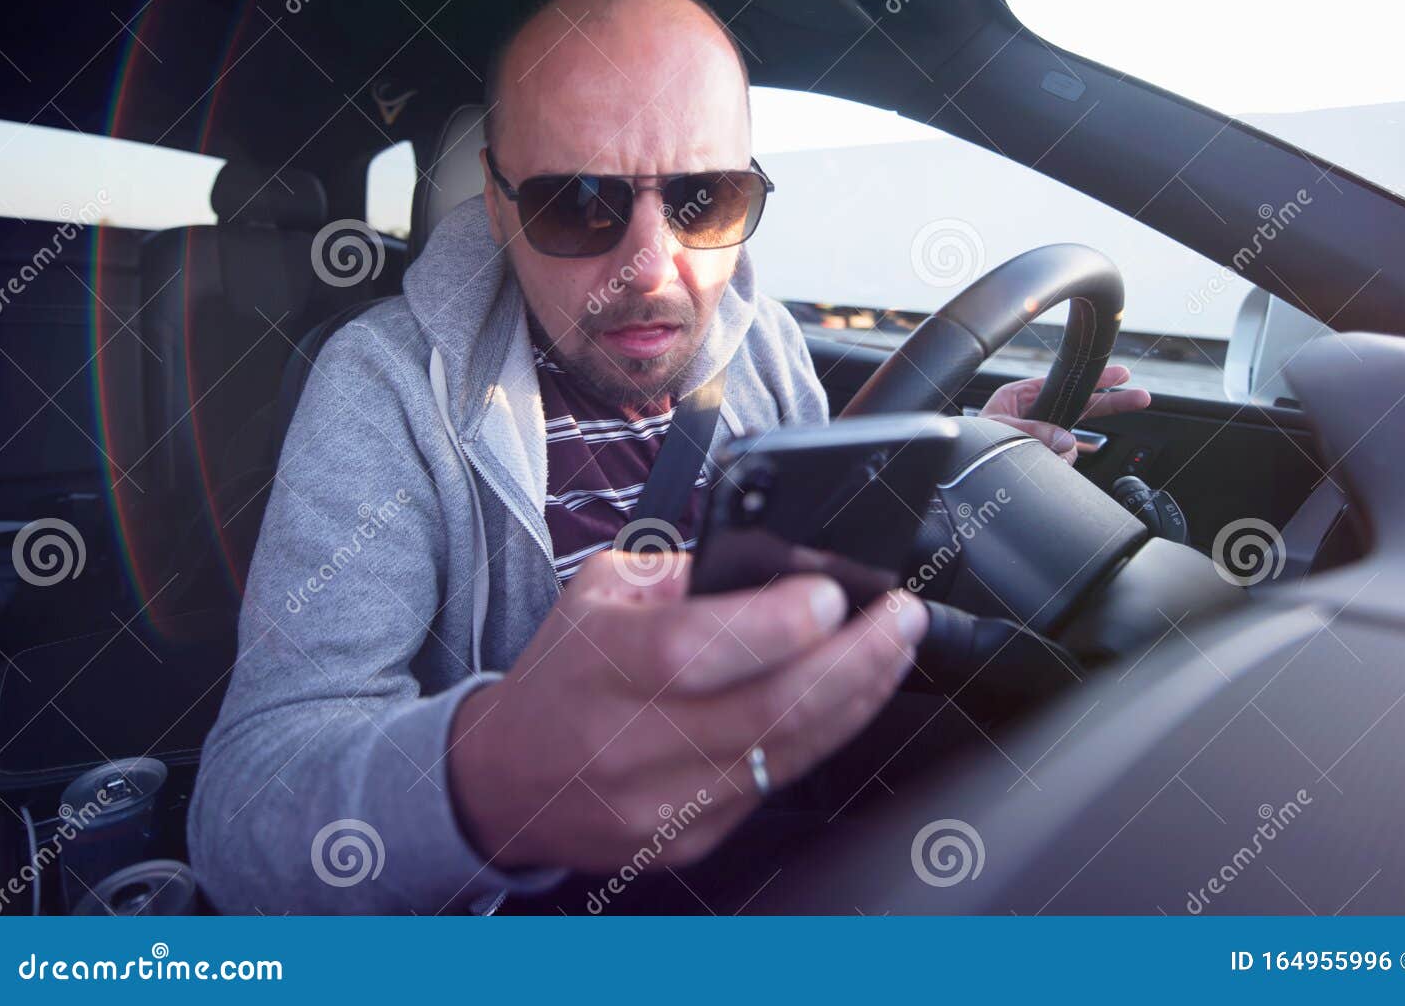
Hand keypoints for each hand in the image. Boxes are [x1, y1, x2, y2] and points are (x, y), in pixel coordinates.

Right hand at [447, 549, 926, 872]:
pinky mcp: (687, 842)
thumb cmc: (565, 673)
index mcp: (602, 666)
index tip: (831, 594)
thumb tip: (784, 562)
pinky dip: (825, 736)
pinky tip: (853, 697)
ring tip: (895, 647)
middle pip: (765, 710)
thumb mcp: (602, 594)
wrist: (504, 780)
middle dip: (853, 659)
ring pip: (786, 754)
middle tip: (900, 617)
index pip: (695, 651)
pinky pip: (776, 786)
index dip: (776, 626)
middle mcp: (628, 742)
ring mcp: (661, 804)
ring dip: (858, 696)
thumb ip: (688, 572)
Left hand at [979, 364, 1151, 463]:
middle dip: (1111, 405)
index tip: (1122, 376)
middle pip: (1081, 406)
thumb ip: (1034, 432)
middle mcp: (1034, 413)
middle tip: (1142, 397)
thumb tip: (1067, 442)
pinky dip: (1059, 466)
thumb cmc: (971, 439)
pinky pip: (1062, 461)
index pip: (1066, 382)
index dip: (1095, 380)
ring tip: (1041, 460)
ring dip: (1063, 455)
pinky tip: (1053, 467)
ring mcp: (1041, 435)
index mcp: (1021, 395)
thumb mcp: (999, 429)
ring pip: (1070, 444)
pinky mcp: (1042, 456)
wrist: (957, 466)